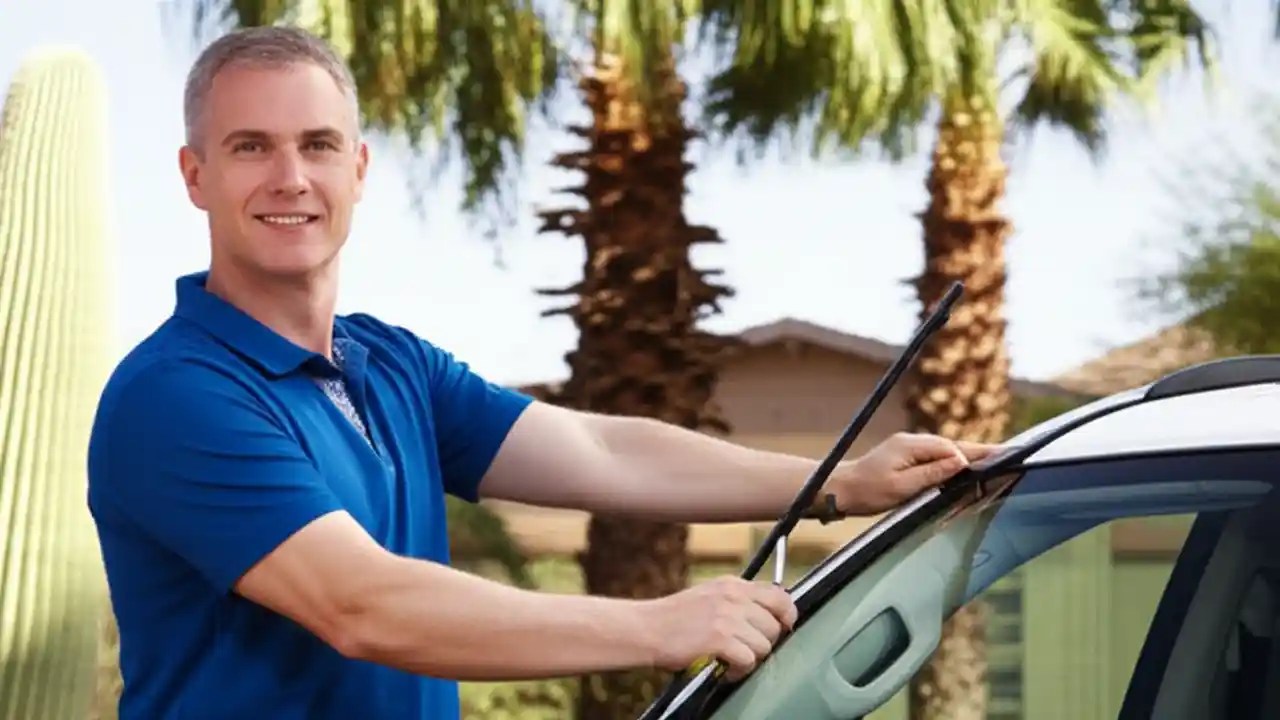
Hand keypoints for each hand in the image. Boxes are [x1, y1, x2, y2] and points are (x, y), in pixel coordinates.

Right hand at [643, 576, 797, 681]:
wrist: (647, 628)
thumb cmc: (675, 618)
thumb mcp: (710, 596)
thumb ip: (738, 601)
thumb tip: (769, 615)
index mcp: (732, 585)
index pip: (779, 595)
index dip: (787, 615)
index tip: (783, 627)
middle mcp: (733, 597)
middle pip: (775, 625)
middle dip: (764, 642)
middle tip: (746, 650)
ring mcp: (727, 617)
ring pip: (764, 645)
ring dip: (751, 659)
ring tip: (733, 661)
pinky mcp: (719, 638)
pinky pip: (748, 660)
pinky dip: (740, 671)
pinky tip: (727, 670)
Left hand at [827, 432, 999, 515]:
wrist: (840, 489)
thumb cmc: (867, 491)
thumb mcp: (902, 487)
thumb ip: (932, 473)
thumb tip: (960, 462)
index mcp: (912, 446)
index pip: (953, 448)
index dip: (978, 453)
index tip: (1003, 453)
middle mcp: (912, 442)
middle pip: (953, 446)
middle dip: (979, 451)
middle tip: (1008, 454)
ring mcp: (909, 447)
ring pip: (945, 451)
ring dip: (967, 455)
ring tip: (994, 459)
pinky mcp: (906, 456)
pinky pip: (936, 456)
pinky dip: (953, 460)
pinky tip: (964, 466)